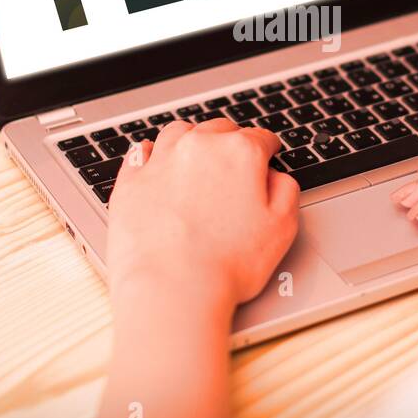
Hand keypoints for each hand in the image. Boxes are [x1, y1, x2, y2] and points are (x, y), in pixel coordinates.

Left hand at [107, 117, 299, 309]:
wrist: (172, 287)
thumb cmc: (228, 264)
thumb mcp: (283, 227)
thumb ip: (286, 189)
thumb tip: (275, 176)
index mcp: (239, 153)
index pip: (260, 138)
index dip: (268, 148)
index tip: (267, 154)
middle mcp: (199, 147)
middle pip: (219, 130)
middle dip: (230, 141)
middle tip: (234, 163)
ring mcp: (161, 161)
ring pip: (179, 133)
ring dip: (191, 140)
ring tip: (195, 159)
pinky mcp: (131, 181)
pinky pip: (139, 153)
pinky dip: (150, 155)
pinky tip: (155, 163)